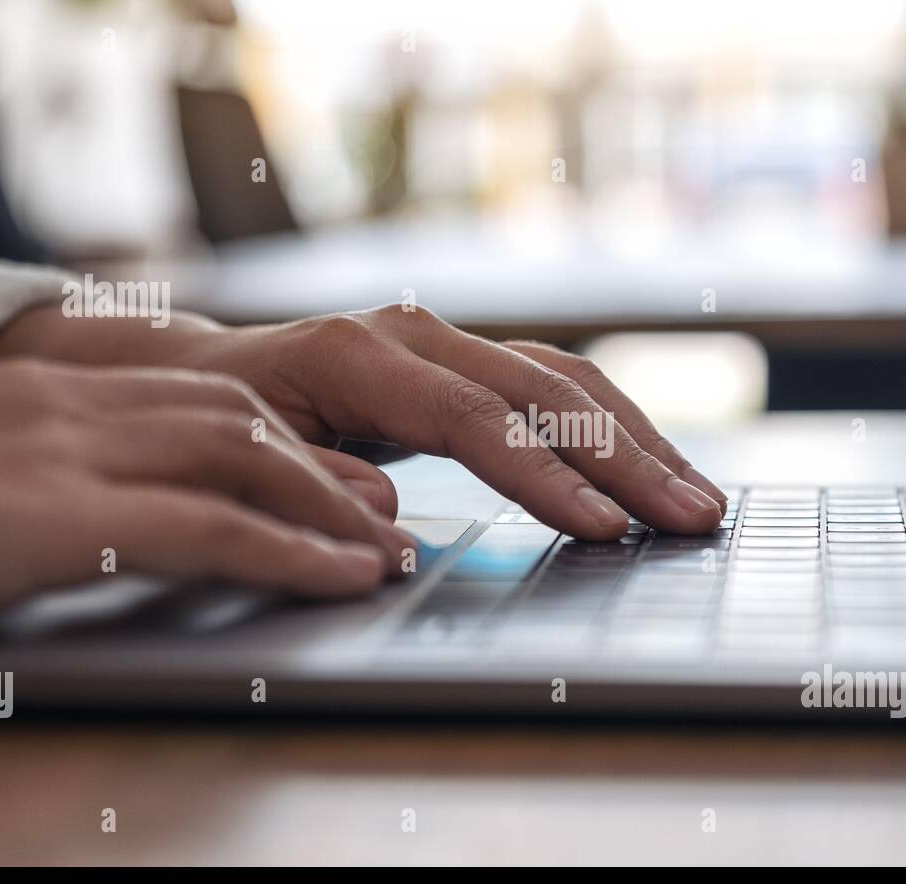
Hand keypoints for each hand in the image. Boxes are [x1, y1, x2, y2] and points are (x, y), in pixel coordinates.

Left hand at [0, 304, 726, 539]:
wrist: (207, 379)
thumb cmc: (224, 426)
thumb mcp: (246, 459)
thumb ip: (314, 486)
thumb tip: (393, 523)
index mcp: (358, 355)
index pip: (475, 419)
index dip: (547, 476)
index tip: (607, 528)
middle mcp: (416, 334)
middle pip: (544, 391)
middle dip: (626, 458)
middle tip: (693, 516)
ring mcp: (449, 343)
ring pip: (567, 380)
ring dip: (639, 440)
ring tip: (698, 497)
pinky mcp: (470, 363)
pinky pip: (558, 387)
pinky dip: (614, 427)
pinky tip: (654, 465)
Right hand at [0, 360, 416, 630]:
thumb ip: (48, 486)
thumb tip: (123, 519)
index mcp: (41, 397)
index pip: (198, 400)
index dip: (285, 443)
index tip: (342, 481)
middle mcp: (60, 406)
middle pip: (235, 419)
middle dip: (321, 470)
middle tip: (385, 516)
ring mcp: (51, 451)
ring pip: (236, 457)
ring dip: (324, 506)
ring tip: (381, 552)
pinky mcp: (39, 514)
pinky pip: (200, 527)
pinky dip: (284, 551)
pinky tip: (335, 576)